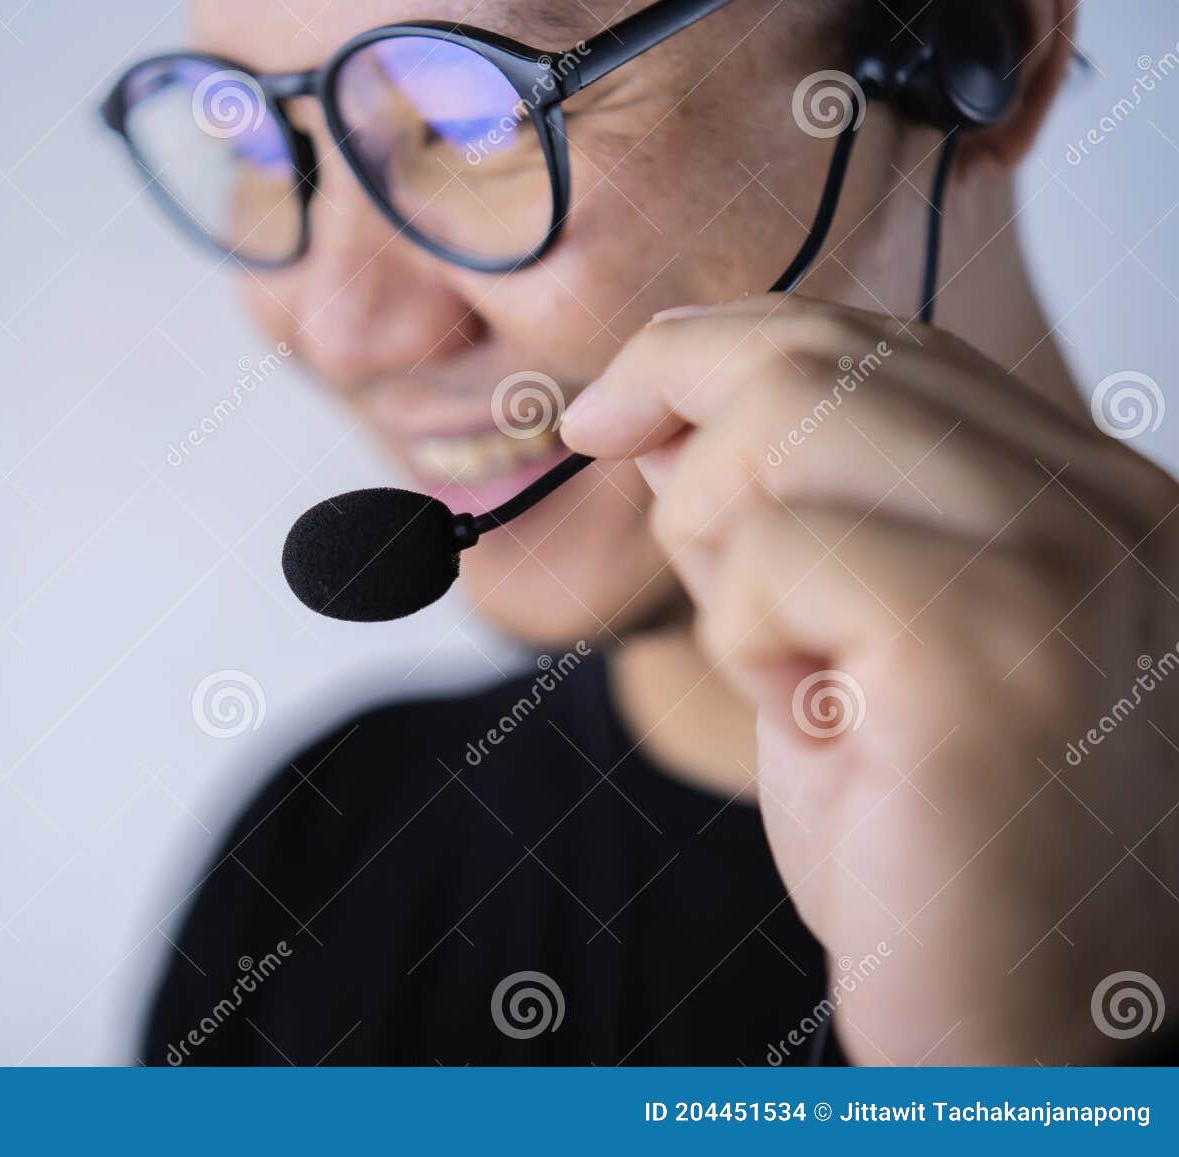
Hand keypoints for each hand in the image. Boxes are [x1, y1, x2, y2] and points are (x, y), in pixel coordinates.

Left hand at [559, 295, 1178, 1064]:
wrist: (1015, 1029)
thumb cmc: (929, 847)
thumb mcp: (851, 643)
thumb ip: (790, 513)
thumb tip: (667, 406)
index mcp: (1086, 494)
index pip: (877, 343)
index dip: (715, 351)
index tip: (612, 407)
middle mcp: (1103, 504)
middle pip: (818, 353)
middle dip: (684, 428)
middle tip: (683, 554)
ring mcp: (1062, 563)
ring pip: (786, 420)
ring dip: (719, 550)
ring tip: (789, 668)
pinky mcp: (982, 641)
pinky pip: (769, 549)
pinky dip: (740, 633)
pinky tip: (812, 718)